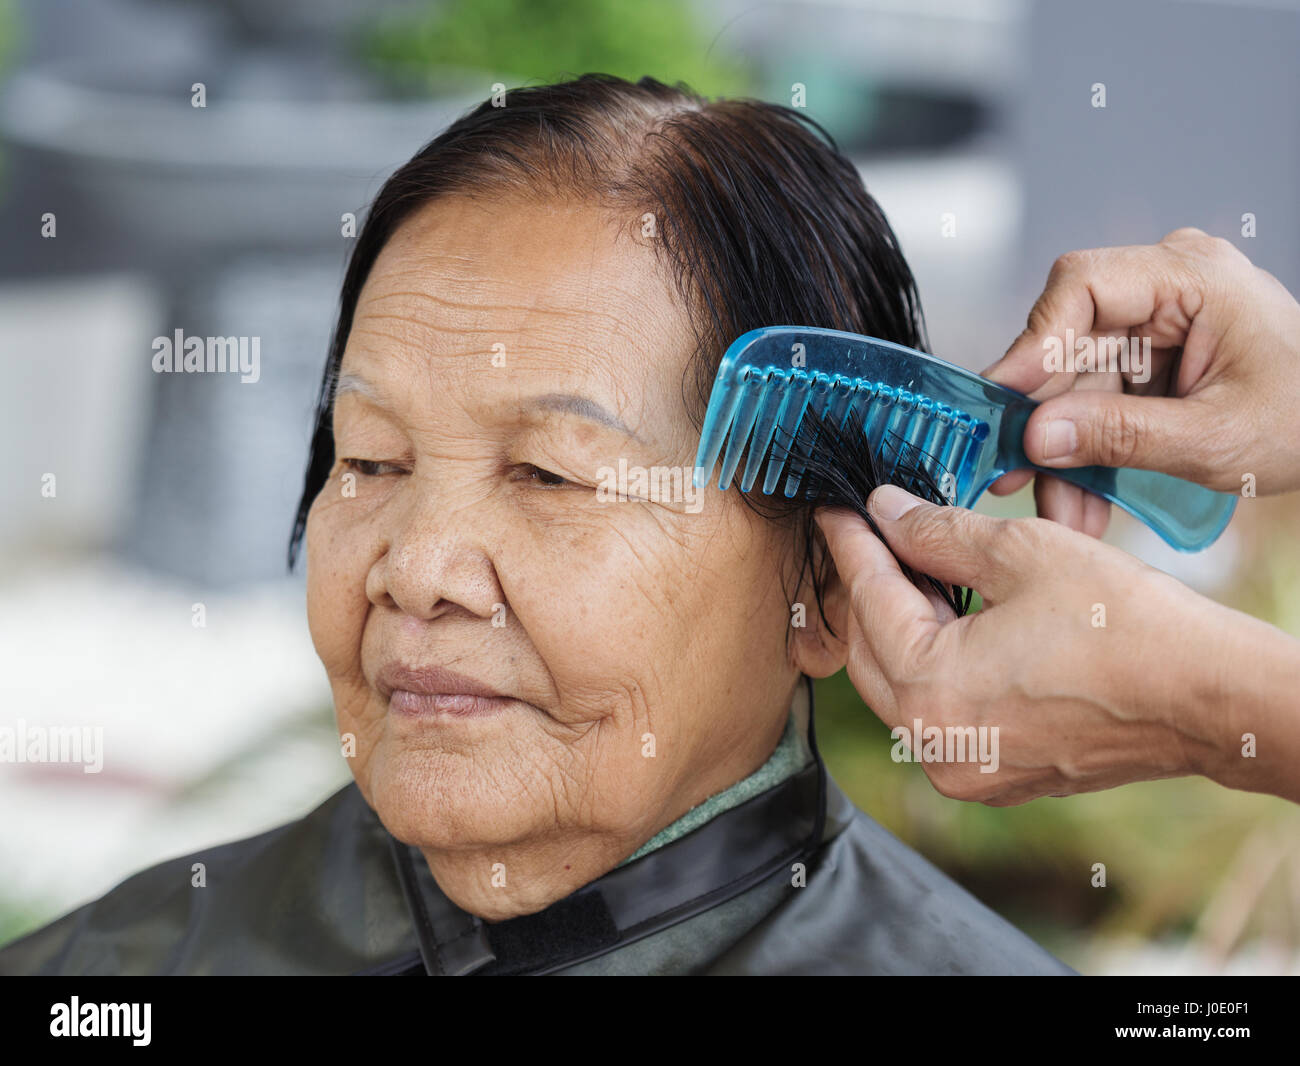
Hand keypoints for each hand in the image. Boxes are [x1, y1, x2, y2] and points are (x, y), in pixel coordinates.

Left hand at [815, 486, 1299, 804]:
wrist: (1206, 698)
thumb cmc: (1127, 628)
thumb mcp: (1021, 554)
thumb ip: (937, 532)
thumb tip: (887, 511)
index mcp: (930, 692)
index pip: (868, 599)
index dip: (851, 543)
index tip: (837, 510)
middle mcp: (933, 746)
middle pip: (870, 649)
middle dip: (871, 586)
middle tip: (878, 532)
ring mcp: (963, 770)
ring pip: (899, 685)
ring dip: (900, 626)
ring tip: (918, 569)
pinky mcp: (994, 776)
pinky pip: (937, 714)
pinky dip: (934, 665)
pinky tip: (952, 621)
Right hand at [984, 227, 1299, 534]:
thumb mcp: (1215, 439)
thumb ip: (1120, 435)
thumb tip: (1037, 437)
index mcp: (1193, 277)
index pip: (1081, 286)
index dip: (1032, 344)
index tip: (1004, 403)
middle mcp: (1167, 287)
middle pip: (1070, 344)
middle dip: (1045, 421)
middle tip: (1013, 475)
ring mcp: (1157, 323)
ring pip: (1078, 384)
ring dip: (1065, 452)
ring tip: (1065, 512)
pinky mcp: (1153, 360)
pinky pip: (1100, 401)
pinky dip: (1090, 451)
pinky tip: (1083, 500)